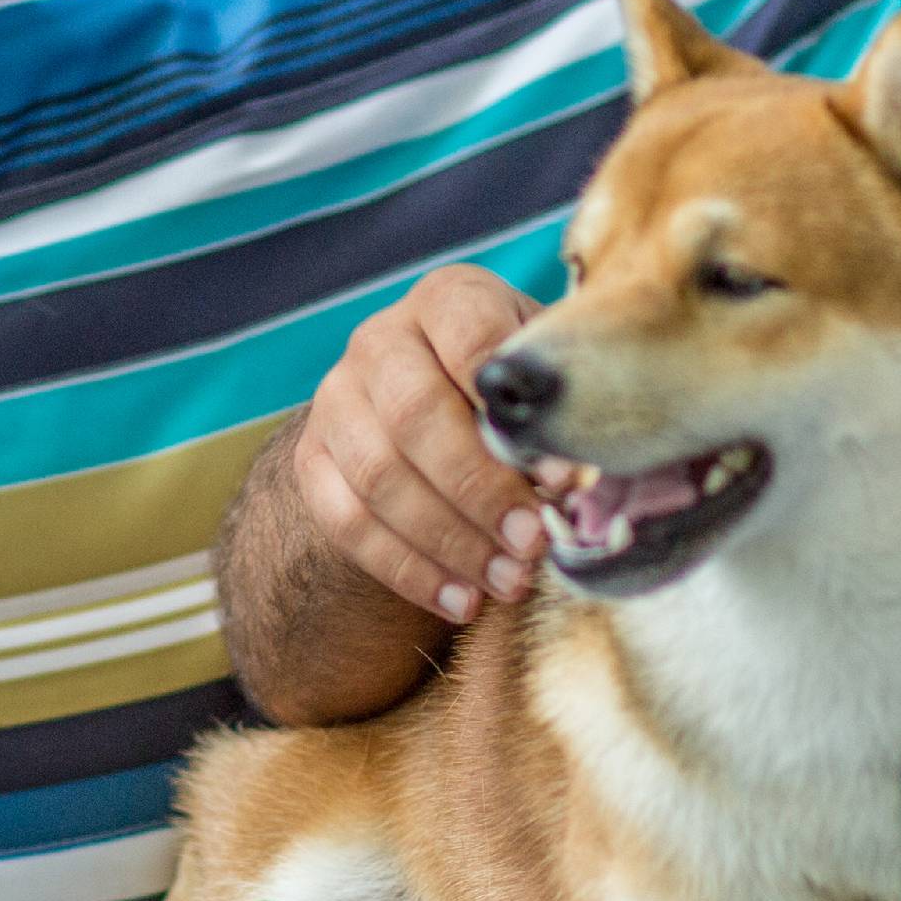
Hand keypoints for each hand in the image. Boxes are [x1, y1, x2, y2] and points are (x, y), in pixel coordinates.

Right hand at [296, 266, 545, 622]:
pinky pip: (346, 521)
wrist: (441, 403)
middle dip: (480, 490)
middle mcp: (381, 340)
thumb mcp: (550, 372)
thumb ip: (565, 406)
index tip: (566, 479)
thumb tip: (588, 482)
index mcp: (450, 299)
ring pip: (377, 475)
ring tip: (510, 582)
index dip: (515, 415)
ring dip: (449, 540)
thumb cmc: (524, 389)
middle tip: (534, 544)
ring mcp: (336, 398)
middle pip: (415, 416)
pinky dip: (408, 569)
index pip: (473, 341)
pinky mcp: (312, 458)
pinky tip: (462, 600)